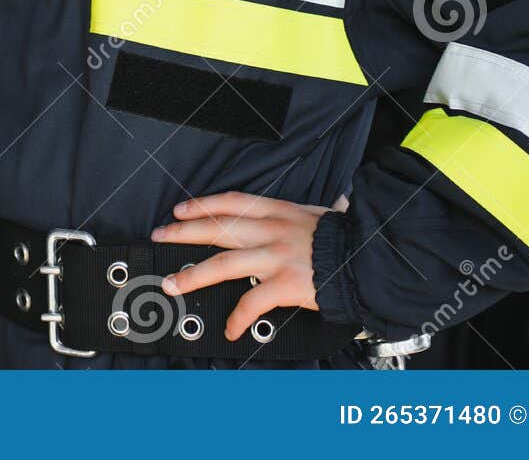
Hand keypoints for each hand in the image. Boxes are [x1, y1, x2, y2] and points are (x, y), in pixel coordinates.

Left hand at [150, 191, 349, 340]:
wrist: (367, 258)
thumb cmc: (344, 239)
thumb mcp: (314, 215)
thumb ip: (291, 216)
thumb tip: (281, 215)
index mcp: (278, 212)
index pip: (231, 203)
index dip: (202, 205)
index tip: (180, 210)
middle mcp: (272, 231)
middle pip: (217, 228)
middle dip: (183, 232)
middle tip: (161, 237)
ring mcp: (276, 257)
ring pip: (223, 263)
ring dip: (193, 274)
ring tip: (174, 282)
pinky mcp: (284, 284)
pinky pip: (251, 302)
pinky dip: (236, 316)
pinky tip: (228, 326)